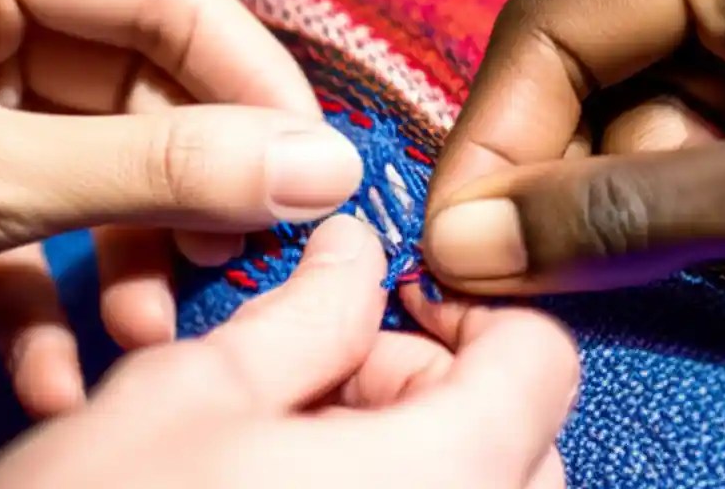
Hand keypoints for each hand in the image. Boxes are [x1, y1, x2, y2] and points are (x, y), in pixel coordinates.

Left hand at [0, 0, 362, 414]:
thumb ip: (154, 170)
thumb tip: (318, 166)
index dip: (250, 81)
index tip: (316, 172)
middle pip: (142, 80)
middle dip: (190, 187)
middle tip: (246, 263)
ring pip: (102, 160)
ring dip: (130, 256)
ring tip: (154, 336)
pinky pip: (38, 219)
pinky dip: (57, 296)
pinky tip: (60, 369)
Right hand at [0, 216, 577, 488]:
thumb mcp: (185, 397)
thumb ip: (301, 316)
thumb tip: (348, 257)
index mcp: (441, 481)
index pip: (539, 359)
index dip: (470, 309)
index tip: (400, 302)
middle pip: (522, 441)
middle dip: (427, 390)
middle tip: (318, 383)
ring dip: (409, 459)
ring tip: (289, 455)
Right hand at [422, 0, 724, 322]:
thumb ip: (626, 213)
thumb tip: (464, 243)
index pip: (560, 24)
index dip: (494, 134)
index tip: (454, 246)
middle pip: (587, 82)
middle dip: (548, 182)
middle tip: (505, 286)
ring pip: (630, 142)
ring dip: (609, 219)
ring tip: (610, 284)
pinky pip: (687, 180)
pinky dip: (663, 235)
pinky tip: (674, 273)